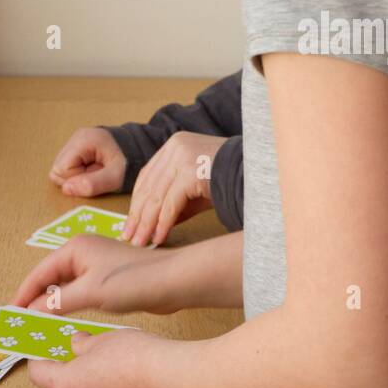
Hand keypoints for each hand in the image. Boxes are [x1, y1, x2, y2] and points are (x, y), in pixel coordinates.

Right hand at [13, 234, 176, 314]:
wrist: (173, 282)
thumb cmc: (132, 281)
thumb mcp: (90, 293)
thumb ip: (57, 302)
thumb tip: (31, 311)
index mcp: (74, 248)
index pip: (40, 272)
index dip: (24, 293)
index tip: (11, 312)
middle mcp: (82, 252)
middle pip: (49, 277)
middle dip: (35, 298)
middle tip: (20, 319)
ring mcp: (95, 264)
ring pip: (64, 285)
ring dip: (51, 302)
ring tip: (36, 321)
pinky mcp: (106, 277)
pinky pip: (78, 290)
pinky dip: (67, 303)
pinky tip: (63, 317)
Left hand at [26, 328, 162, 387]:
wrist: (174, 382)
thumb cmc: (138, 358)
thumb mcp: (104, 339)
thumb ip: (84, 344)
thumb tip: (77, 345)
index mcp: (68, 386)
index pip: (39, 375)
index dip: (40, 362)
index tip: (45, 354)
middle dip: (77, 373)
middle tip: (94, 355)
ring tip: (122, 370)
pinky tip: (137, 386)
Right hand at [49, 127, 126, 196]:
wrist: (144, 147)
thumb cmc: (131, 161)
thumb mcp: (115, 177)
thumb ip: (92, 184)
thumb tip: (66, 189)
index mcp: (83, 140)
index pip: (61, 170)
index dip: (76, 181)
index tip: (97, 178)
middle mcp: (76, 137)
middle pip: (58, 168)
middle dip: (76, 179)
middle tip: (98, 175)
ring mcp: (76, 140)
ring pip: (63, 168)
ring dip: (78, 176)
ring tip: (98, 171)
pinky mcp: (80, 146)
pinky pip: (70, 165)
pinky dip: (81, 171)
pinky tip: (96, 168)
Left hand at [122, 132, 223, 246]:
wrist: (258, 172)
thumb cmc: (230, 181)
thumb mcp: (195, 190)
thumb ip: (173, 202)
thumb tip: (151, 226)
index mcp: (174, 145)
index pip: (147, 177)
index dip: (137, 202)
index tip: (130, 222)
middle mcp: (175, 147)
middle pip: (148, 187)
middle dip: (137, 216)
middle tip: (129, 237)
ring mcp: (181, 156)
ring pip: (156, 196)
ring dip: (146, 223)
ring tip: (140, 242)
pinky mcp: (190, 170)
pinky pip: (170, 203)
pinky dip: (163, 223)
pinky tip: (159, 237)